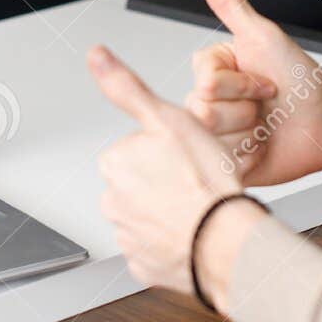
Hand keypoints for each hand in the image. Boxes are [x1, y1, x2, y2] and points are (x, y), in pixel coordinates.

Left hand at [90, 45, 263, 298]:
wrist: (225, 241)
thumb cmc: (204, 181)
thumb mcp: (168, 118)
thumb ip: (127, 87)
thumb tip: (96, 55)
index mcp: (115, 163)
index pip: (136, 149)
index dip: (165, 151)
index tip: (185, 158)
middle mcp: (113, 202)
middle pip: (140, 183)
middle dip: (163, 182)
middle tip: (193, 183)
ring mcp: (127, 237)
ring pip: (149, 216)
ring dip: (168, 212)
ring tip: (196, 208)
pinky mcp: (143, 266)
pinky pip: (156, 248)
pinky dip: (172, 242)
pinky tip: (192, 233)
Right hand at [187, 0, 321, 184]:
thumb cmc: (301, 78)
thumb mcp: (263, 36)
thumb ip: (229, 3)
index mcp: (212, 71)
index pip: (204, 81)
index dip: (239, 84)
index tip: (265, 80)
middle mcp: (209, 102)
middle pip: (204, 112)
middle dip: (245, 109)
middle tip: (268, 104)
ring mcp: (217, 133)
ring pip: (214, 139)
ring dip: (249, 134)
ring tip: (266, 126)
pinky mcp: (228, 162)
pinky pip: (224, 163)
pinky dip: (249, 156)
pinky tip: (263, 147)